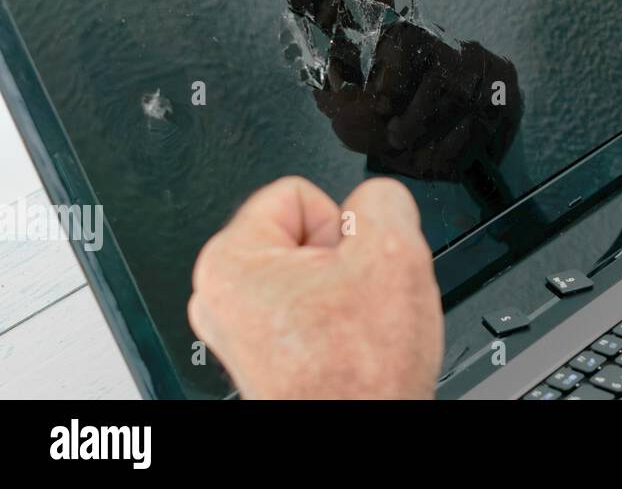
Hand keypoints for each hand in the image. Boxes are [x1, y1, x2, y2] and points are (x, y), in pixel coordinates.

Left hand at [188, 176, 443, 398]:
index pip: (300, 193)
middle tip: (356, 298)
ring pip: (312, 271)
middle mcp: (220, 297)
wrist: (365, 434)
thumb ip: (382, 197)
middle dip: (342, 258)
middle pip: (303, 233)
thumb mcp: (394, 248)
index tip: (350, 265)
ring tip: (356, 326)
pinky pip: (310, 307)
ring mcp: (240, 329)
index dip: (341, 223)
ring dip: (345, 290)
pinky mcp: (263, 353)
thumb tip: (374, 198)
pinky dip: (337, 320)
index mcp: (230, 262)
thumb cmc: (361, 373)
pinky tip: (350, 344)